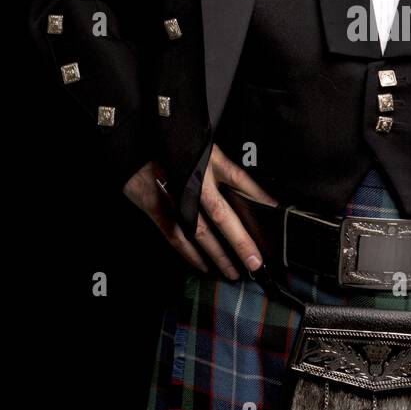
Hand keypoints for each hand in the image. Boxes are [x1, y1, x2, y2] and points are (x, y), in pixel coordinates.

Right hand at [122, 145, 277, 280]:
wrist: (133, 137)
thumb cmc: (174, 142)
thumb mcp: (204, 144)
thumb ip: (222, 165)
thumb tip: (248, 191)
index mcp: (210, 160)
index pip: (242, 181)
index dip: (260, 199)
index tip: (277, 216)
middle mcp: (195, 180)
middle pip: (224, 216)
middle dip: (242, 242)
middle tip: (257, 263)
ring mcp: (174, 196)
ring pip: (200, 233)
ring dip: (218, 255)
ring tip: (234, 272)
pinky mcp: (156, 208)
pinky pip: (176, 237)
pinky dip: (191, 255)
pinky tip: (204, 266)